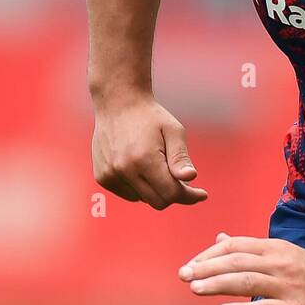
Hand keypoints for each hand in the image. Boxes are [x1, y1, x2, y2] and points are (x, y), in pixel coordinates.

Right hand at [91, 93, 207, 208]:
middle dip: (174, 194)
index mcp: (144, 159)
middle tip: (183, 181)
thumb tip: (190, 177)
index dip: (189, 196)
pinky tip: (142, 167)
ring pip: (143, 199)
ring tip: (158, 165)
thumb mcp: (173, 131)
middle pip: (158, 202)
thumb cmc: (150, 116)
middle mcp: (124, 170)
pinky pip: (129, 194)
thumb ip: (180, 157)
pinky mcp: (102, 177)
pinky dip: (140, 188)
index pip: (171, 193)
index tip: (202, 194)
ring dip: (156, 190)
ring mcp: (110, 175)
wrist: (118, 103)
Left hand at [180, 233, 304, 304]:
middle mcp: (280, 263)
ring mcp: (287, 285)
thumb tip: (221, 238)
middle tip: (182, 275)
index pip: (235, 245)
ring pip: (245, 281)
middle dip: (205, 267)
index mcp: (276, 248)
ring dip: (216, 284)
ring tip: (194, 289)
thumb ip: (252, 250)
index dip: (209, 254)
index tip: (191, 265)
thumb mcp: (284, 255)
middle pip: (236, 261)